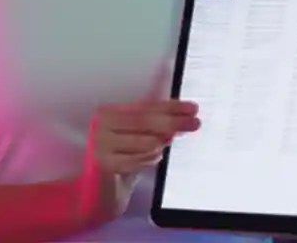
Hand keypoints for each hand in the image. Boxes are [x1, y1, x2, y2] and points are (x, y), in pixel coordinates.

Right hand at [77, 99, 200, 224]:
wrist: (101, 189)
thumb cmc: (122, 157)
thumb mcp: (137, 135)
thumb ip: (155, 123)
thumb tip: (184, 115)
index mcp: (109, 112)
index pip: (146, 106)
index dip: (171, 107)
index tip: (192, 108)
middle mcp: (101, 125)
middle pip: (146, 120)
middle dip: (174, 122)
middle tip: (195, 123)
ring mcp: (100, 144)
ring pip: (146, 141)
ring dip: (160, 146)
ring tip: (161, 147)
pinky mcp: (104, 164)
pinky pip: (139, 160)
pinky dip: (150, 159)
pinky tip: (153, 158)